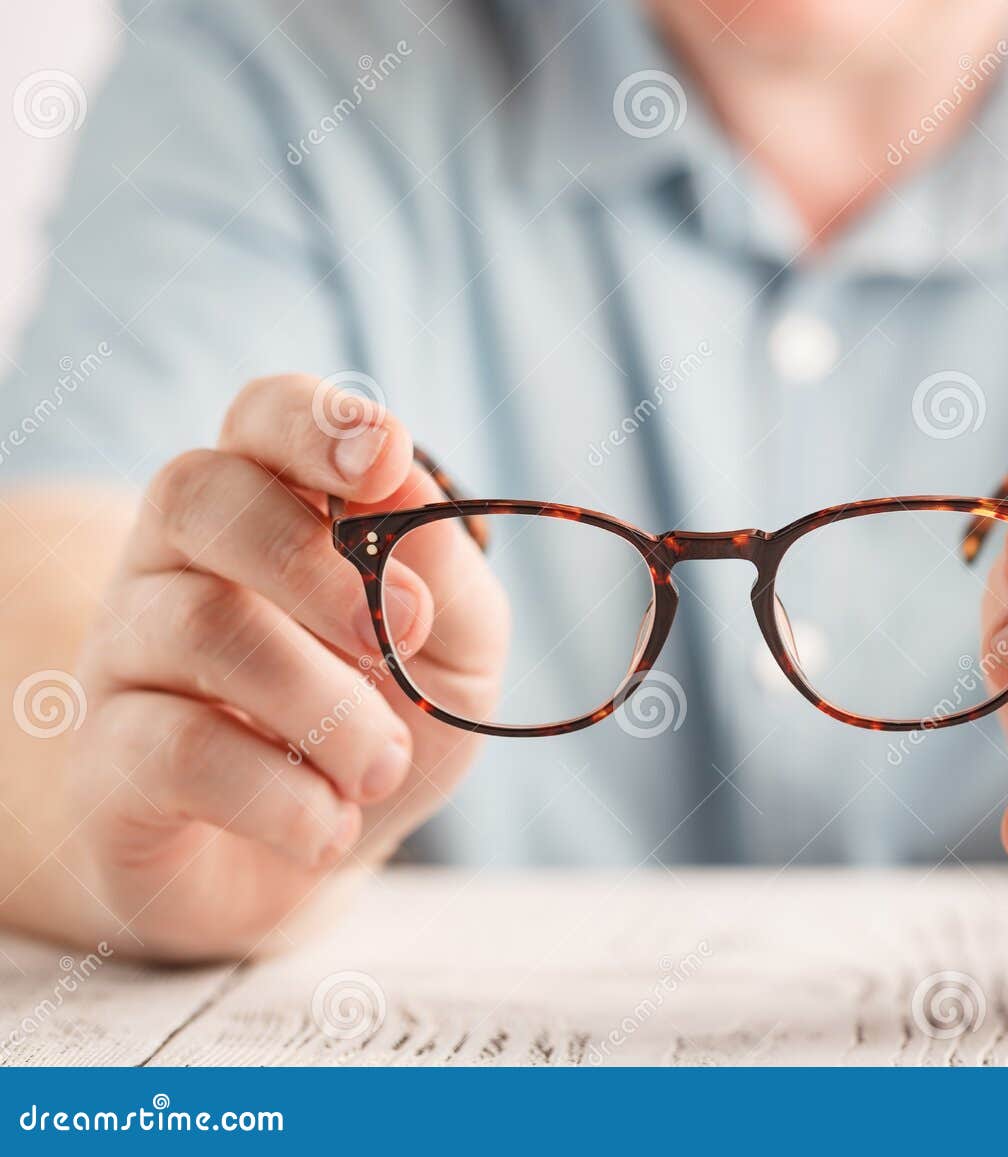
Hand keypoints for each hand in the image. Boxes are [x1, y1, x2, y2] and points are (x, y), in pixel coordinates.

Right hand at [68, 375, 508, 959]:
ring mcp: (128, 658)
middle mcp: (176, 564)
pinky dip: (279, 793)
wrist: (324, 853)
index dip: (314, 423)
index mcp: (270, 510)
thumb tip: (405, 491)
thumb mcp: (457, 652)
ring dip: (322, 702)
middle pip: (197, 495)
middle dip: (311, 559)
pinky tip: (330, 823)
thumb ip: (447, 576)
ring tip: (383, 765)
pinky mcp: (107, 763)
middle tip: (404, 629)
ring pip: (196, 626)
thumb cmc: (389, 722)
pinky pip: (173, 749)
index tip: (383, 456)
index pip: (260, 418)